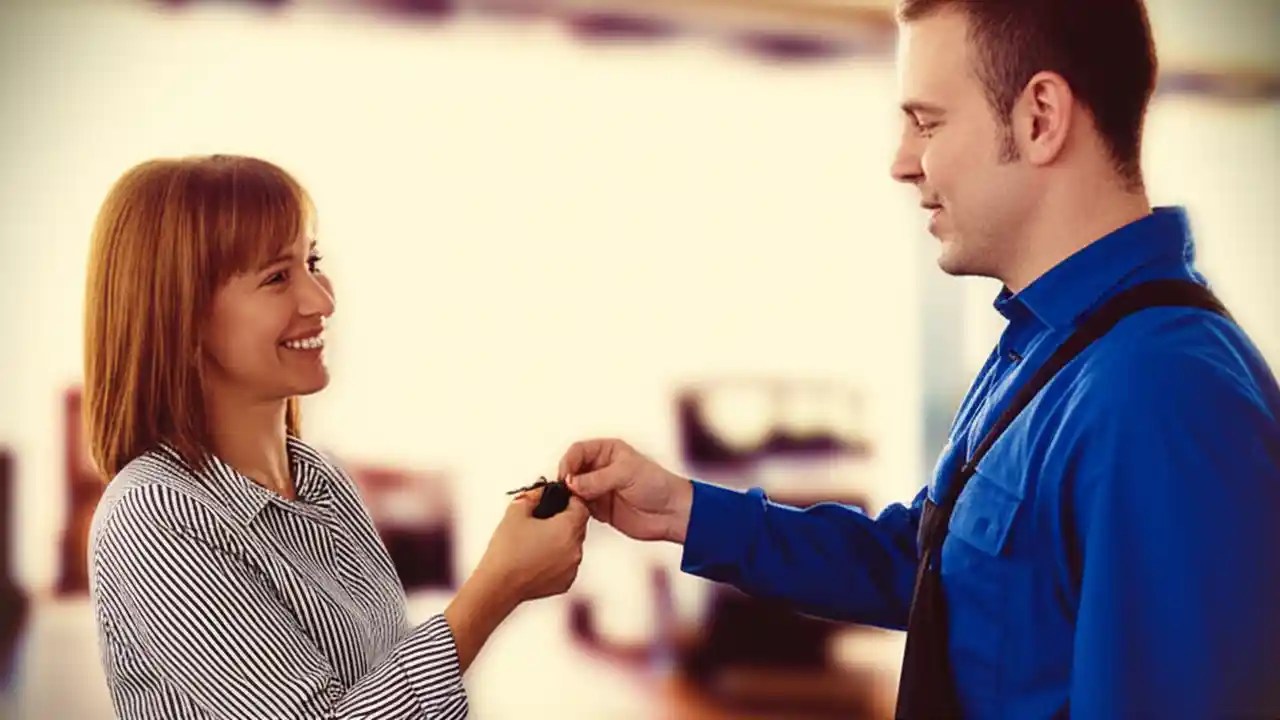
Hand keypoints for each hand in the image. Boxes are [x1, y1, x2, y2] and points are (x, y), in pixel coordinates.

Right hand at [475, 487, 589, 602]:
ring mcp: (572, 568)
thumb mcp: (516, 510)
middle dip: (565, 520)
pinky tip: (538, 558)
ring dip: (562, 540)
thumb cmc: (506, 549)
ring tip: (537, 541)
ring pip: (573, 545)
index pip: (581, 507)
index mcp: (568, 528)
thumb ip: (534, 494)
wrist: (498, 585)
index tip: (558, 501)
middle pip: (579, 526)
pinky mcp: (566, 582)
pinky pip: (568, 563)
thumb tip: (543, 491)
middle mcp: (575, 549)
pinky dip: (558, 559)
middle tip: (543, 520)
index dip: (571, 501)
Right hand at [557, 438, 693, 543]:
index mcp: (608, 451)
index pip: (578, 451)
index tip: (567, 477)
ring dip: (569, 497)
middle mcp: (600, 468)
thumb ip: (597, 478)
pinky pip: (579, 507)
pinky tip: (578, 513)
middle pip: (572, 470)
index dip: (569, 462)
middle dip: (567, 480)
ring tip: (572, 504)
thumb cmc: (658, 485)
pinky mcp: (599, 508)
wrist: (671, 513)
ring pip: (573, 490)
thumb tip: (572, 483)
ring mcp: (598, 488)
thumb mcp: (627, 473)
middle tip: (566, 492)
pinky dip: (575, 510)